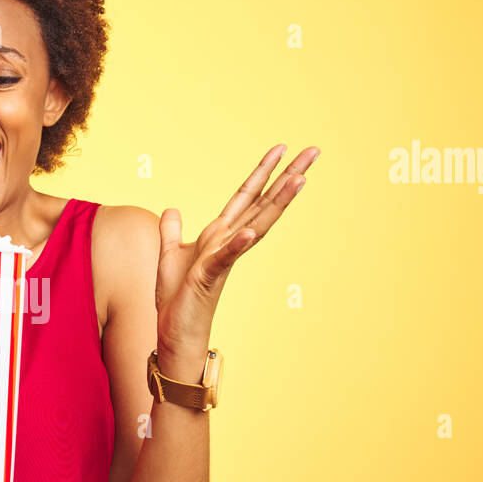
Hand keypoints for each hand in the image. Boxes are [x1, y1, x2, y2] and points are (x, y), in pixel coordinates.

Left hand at [155, 144, 318, 366]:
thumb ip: (172, 231)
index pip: (246, 196)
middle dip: (287, 177)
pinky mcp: (208, 277)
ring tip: (299, 179)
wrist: (174, 333)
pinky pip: (225, 257)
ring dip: (277, 202)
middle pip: (262, 203)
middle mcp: (228, 242)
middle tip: (314, 152)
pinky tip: (251, 230)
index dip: (263, 172)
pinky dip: (238, 244)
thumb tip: (172, 208)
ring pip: (255, 225)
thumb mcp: (168, 255)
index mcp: (219, 234)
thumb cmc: (178, 298)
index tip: (283, 148)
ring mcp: (222, 259)